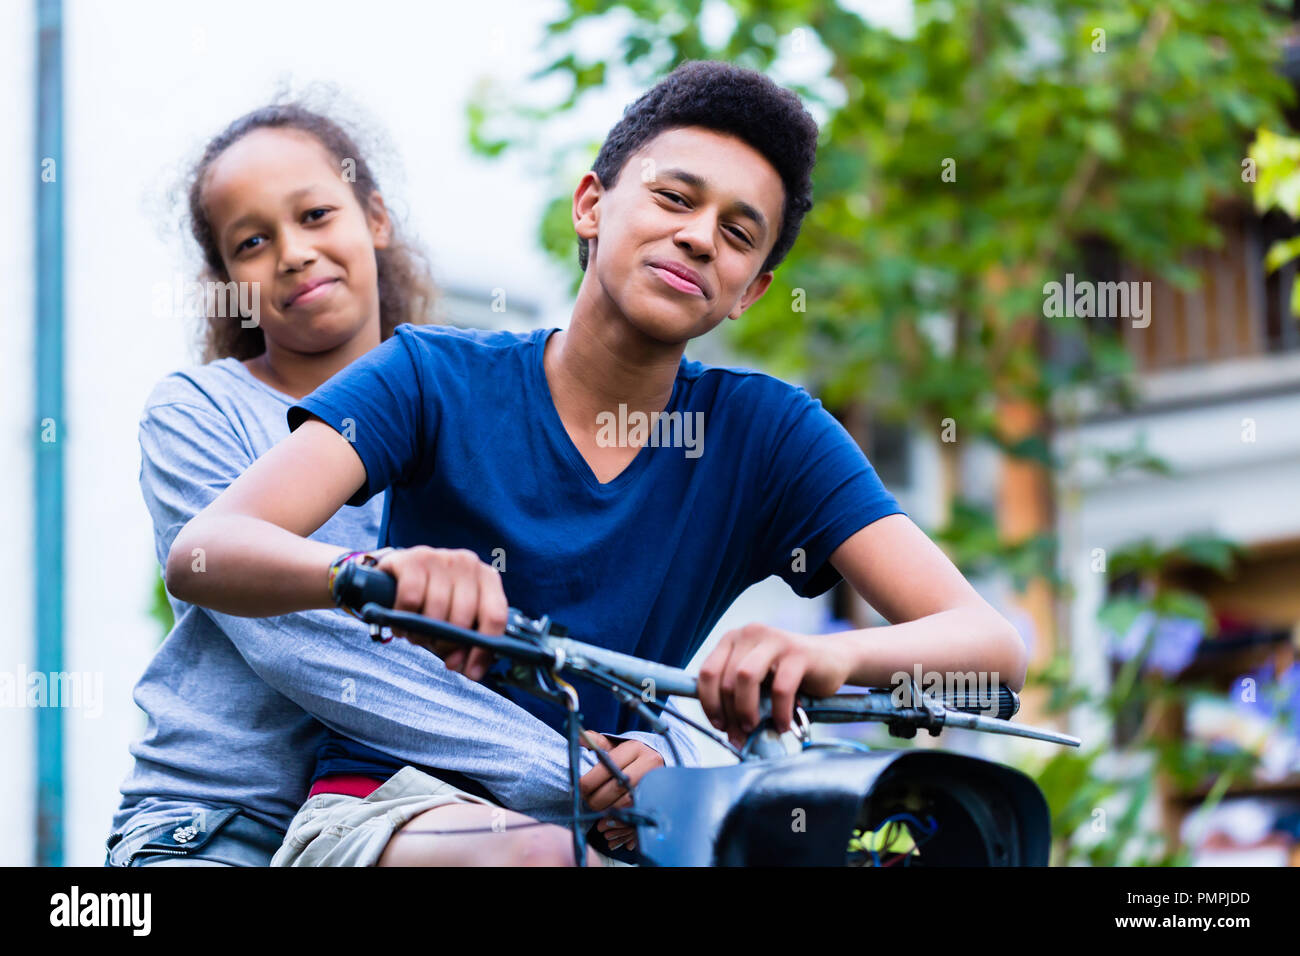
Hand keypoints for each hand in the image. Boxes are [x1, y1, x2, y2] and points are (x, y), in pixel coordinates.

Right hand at [375, 546, 504, 681]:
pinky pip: (411, 599)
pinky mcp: (413, 559)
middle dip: (447, 644)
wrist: (401, 571)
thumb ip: (468, 644)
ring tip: (416, 635)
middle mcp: (469, 563)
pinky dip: (403, 618)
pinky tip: (400, 624)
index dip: (483, 650)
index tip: (471, 673)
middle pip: (463, 618)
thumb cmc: (436, 598)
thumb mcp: (458, 618)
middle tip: (434, 647)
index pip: (495, 616)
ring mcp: (441, 558)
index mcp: (488, 578)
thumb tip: (469, 670)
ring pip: (436, 610)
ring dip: (422, 634)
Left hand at [579, 732, 664, 851]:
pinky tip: (607, 820)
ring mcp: (655, 783)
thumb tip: (578, 737)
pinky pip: (633, 814)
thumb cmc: (631, 756)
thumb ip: (597, 742)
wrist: (660, 762)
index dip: (589, 781)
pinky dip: (618, 821)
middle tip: (586, 801)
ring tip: (596, 808)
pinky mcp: (657, 799)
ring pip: (625, 803)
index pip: (608, 767)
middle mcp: (648, 764)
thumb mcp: (616, 745)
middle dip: (595, 799)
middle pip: (615, 787)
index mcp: (634, 748)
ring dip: (605, 810)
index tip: (579, 788)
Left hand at [697, 623, 851, 747]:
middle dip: (730, 713)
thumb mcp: (758, 683)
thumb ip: (740, 699)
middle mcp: (750, 633)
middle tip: (741, 735)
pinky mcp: (798, 652)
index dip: (709, 703)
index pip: (707, 672)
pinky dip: (779, 712)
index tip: (719, 726)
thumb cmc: (788, 676)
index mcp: (732, 639)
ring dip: (746, 709)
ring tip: (755, 728)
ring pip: (745, 677)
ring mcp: (774, 639)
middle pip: (726, 678)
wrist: (832, 660)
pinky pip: (780, 688)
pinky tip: (783, 725)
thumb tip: (729, 734)